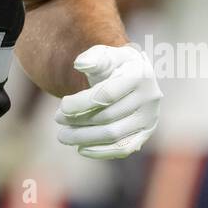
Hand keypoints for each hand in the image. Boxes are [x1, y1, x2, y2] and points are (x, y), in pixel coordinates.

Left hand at [54, 44, 161, 158]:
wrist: (131, 76)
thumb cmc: (113, 65)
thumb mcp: (105, 55)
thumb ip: (93, 57)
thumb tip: (81, 64)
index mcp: (139, 74)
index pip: (106, 94)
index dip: (81, 103)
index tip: (62, 106)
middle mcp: (149, 97)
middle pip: (108, 116)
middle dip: (78, 120)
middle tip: (58, 119)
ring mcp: (149, 117)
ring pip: (113, 134)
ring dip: (84, 137)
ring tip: (63, 135)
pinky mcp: (145, 132)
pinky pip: (123, 148)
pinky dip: (100, 151)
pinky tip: (81, 148)